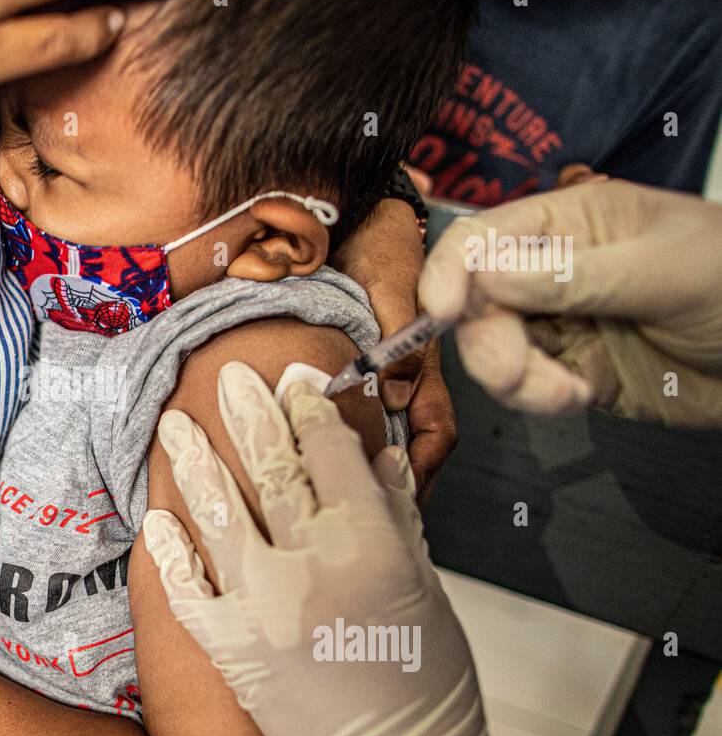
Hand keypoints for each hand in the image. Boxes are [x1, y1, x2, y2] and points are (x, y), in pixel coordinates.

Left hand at [142, 362, 498, 735]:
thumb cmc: (427, 688)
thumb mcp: (427, 592)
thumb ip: (398, 519)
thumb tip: (380, 457)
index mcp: (374, 547)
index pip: (334, 453)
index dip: (313, 407)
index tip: (299, 382)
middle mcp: (313, 566)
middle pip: (273, 469)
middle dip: (251, 412)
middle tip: (231, 377)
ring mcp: (263, 605)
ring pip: (219, 512)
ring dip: (195, 460)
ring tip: (175, 423)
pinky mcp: (230, 646)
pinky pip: (188, 587)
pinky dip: (170, 550)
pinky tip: (157, 519)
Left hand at [333, 198, 455, 500]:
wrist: (339, 212)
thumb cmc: (375, 244)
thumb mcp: (390, 286)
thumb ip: (396, 340)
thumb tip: (394, 395)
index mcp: (422, 366)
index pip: (436, 435)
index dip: (421, 474)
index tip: (398, 506)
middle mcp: (398, 378)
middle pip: (403, 448)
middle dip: (386, 487)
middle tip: (356, 523)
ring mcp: (371, 376)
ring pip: (371, 436)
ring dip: (353, 467)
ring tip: (326, 503)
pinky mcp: (339, 368)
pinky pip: (340, 414)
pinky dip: (325, 439)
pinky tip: (300, 457)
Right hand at [420, 180, 721, 425]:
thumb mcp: (664, 270)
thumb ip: (573, 276)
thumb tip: (485, 276)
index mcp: (571, 221)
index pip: (483, 237)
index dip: (449, 270)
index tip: (439, 310)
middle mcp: (552, 269)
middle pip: (475, 302)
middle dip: (487, 342)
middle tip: (513, 375)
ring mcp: (560, 322)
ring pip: (493, 349)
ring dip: (516, 379)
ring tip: (566, 393)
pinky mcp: (571, 368)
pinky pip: (526, 386)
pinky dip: (539, 398)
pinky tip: (581, 395)